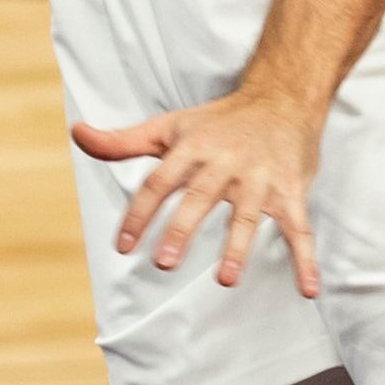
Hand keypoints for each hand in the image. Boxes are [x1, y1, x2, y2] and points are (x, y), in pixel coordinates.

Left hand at [70, 86, 325, 294]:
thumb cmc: (220, 120)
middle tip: (163, 262)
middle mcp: (225, 161)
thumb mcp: (169, 126)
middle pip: (199, 196)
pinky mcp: (290, 190)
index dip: (139, 213)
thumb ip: (123, 141)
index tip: (122, 246)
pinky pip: (299, 228)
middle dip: (182, 228)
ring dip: (238, 246)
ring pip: (247, 213)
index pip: (159, 182)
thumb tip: (77, 133)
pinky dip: (305, 258)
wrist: (284, 96)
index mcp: (193, 147)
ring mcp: (260, 177)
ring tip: (225, 279)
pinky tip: (307, 289)